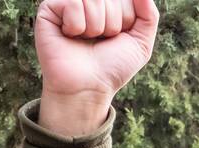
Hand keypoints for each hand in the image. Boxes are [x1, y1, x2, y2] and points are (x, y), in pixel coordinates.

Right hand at [35, 0, 158, 136]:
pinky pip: (73, 3)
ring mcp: (67, 3)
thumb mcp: (140, 43)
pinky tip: (70, 35)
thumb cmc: (111, 67)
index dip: (126, 20)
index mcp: (108, 5)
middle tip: (99, 40)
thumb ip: (148, 15)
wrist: (87, 88)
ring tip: (85, 39)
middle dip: (111, 24)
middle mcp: (87, 1)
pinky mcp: (49, 8)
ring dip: (95, 27)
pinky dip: (76, 25)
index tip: (116, 37)